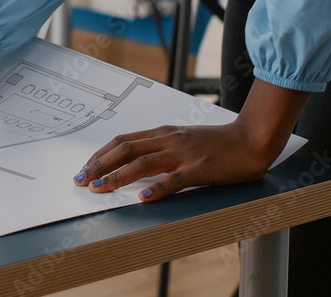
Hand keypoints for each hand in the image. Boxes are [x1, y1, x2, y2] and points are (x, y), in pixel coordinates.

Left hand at [73, 122, 271, 201]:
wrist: (251, 139)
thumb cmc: (218, 143)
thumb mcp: (183, 141)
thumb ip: (161, 149)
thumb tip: (134, 164)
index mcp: (163, 133)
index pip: (123, 141)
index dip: (100, 154)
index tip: (83, 168)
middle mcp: (168, 140)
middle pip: (125, 149)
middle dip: (98, 165)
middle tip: (79, 180)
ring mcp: (183, 154)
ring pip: (143, 163)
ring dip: (117, 176)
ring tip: (98, 188)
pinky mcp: (199, 169)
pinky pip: (174, 180)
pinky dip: (156, 189)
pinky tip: (141, 198)